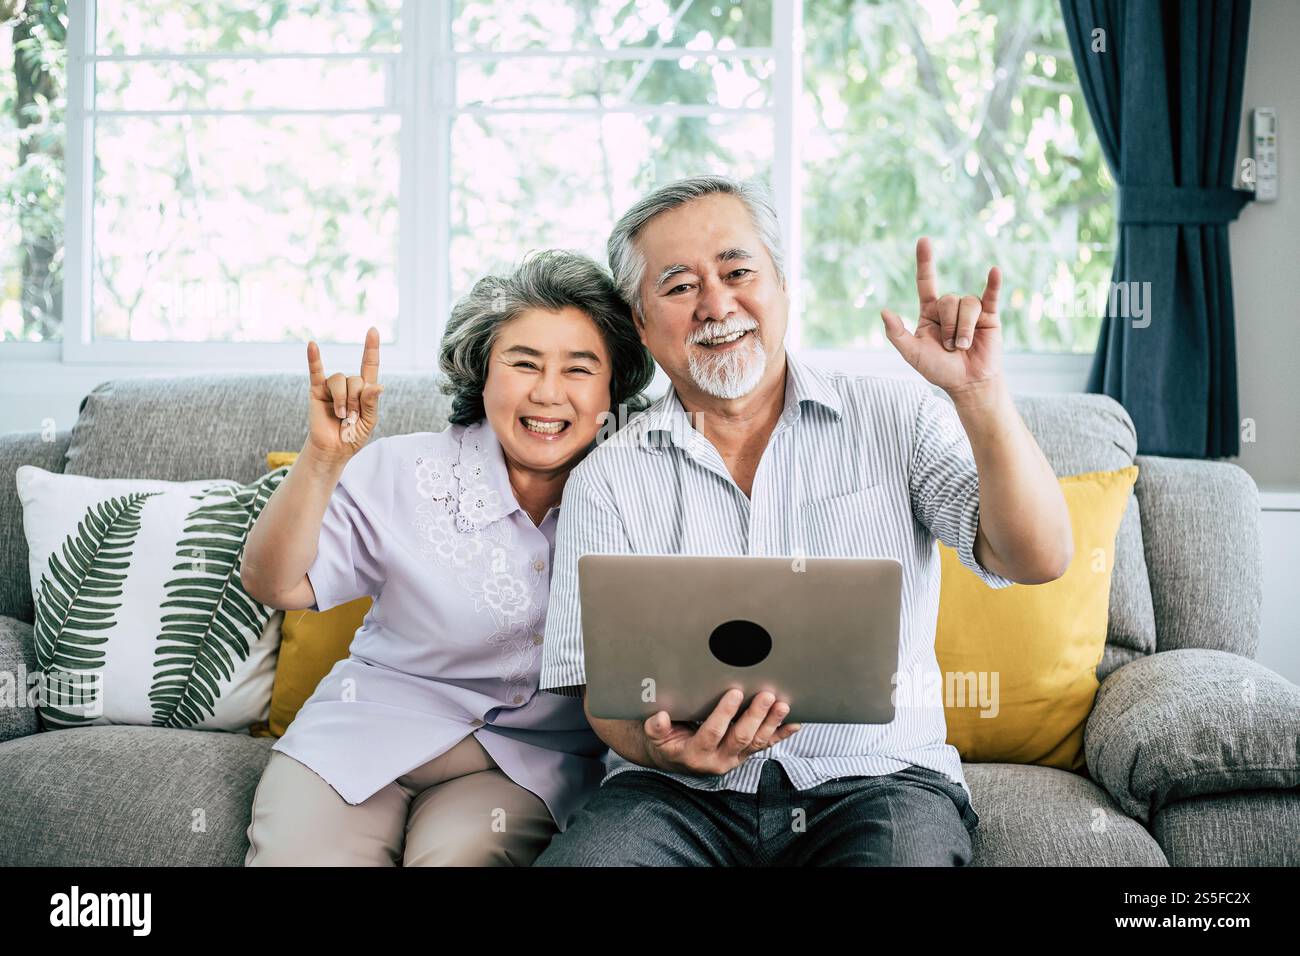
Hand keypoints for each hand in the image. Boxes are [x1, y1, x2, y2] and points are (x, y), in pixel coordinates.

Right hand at [305, 326, 383, 464]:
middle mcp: (348, 384)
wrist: (333, 449)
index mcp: (364, 390)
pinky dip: (314, 358)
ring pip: (341, 380)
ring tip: (341, 416)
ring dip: (343, 400)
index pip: (369, 365)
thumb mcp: (369, 422)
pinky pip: (315, 371)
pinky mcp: (316, 390)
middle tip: (351, 418)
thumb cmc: (352, 436)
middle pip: (356, 379)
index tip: (373, 330)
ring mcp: (331, 386)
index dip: (371, 348)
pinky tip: (312, 345)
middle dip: (356, 401)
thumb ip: (372, 403)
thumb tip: (377, 385)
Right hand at [641, 689, 800, 775]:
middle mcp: (718, 760)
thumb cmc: (665, 741)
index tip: (734, 692)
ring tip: (782, 704)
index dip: (724, 714)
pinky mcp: (744, 755)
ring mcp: (734, 758)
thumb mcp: (654, 736)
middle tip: (766, 694)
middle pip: (740, 738)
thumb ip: (656, 728)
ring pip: (756, 741)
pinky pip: (765, 745)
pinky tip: (794, 723)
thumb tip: (661, 717)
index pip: (712, 733)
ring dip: (771, 723)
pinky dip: (781, 734)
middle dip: (755, 715)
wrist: (674, 758)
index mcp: (695, 754)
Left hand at [880, 237, 1003, 396]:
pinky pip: (991, 295)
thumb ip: (897, 334)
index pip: (926, 282)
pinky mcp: (989, 315)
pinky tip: (995, 271)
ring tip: (963, 347)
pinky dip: (993, 284)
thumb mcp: (913, 354)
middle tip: (950, 348)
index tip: (923, 240)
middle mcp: (949, 308)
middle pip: (948, 299)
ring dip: (964, 330)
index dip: (925, 262)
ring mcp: (970, 311)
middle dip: (949, 327)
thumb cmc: (939, 370)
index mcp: (929, 313)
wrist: (967, 383)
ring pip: (966, 304)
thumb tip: (884, 311)